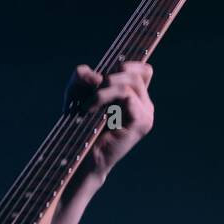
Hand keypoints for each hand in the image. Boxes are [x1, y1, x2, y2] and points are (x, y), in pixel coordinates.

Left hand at [63, 61, 153, 187]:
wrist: (83, 158)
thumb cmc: (81, 127)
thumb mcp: (76, 94)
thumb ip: (82, 77)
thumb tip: (92, 74)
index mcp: (136, 99)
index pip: (144, 71)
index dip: (128, 65)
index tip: (105, 75)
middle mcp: (145, 105)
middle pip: (136, 72)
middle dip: (109, 76)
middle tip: (91, 92)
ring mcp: (146, 114)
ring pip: (129, 82)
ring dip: (103, 87)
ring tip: (88, 103)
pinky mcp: (142, 121)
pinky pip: (126, 94)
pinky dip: (104, 96)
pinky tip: (90, 108)